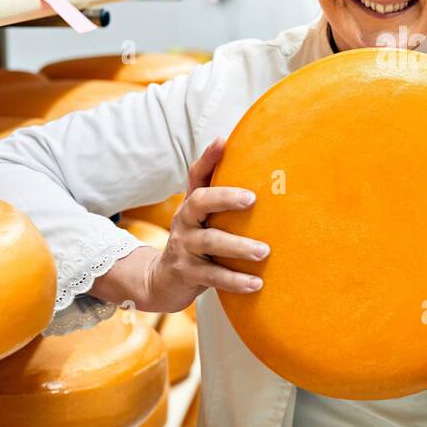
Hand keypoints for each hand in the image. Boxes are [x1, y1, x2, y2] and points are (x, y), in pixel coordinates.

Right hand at [137, 136, 268, 312]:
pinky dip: (235, 280)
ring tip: (264, 251)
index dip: (209, 158)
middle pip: (199, 202)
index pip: (197, 175)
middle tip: (253, 199)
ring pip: (210, 242)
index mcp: (191, 205)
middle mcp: (184, 221)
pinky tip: (256, 284)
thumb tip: (232, 147)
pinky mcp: (186, 273)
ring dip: (239, 246)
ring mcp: (184, 247)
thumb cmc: (193, 241)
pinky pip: (213, 276)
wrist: (162, 281)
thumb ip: (216, 191)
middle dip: (225, 198)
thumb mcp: (201, 217)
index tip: (223, 142)